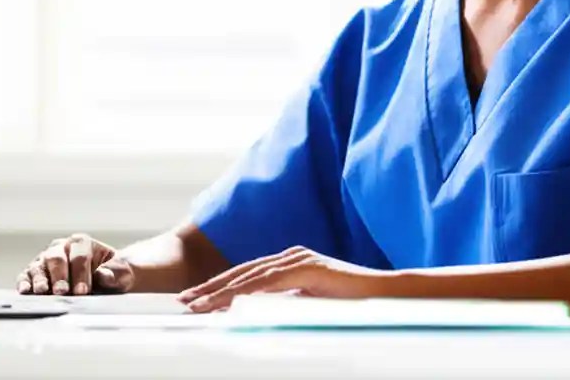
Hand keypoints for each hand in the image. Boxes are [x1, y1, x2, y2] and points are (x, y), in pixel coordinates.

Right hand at [16, 233, 133, 295]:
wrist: (105, 278)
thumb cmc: (113, 274)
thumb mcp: (121, 273)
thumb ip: (116, 272)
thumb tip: (103, 275)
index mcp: (82, 242)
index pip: (79, 256)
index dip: (81, 274)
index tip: (83, 292)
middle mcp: (61, 247)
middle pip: (56, 258)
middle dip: (59, 275)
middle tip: (62, 292)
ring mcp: (45, 259)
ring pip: (39, 265)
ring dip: (40, 279)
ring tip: (42, 291)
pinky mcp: (34, 272)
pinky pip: (26, 275)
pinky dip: (24, 282)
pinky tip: (24, 290)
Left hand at [176, 246, 386, 312]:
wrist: (385, 295)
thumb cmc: (352, 304)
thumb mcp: (309, 304)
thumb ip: (285, 304)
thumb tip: (252, 314)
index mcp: (290, 263)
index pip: (246, 275)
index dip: (217, 287)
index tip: (194, 299)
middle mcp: (291, 255)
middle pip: (241, 272)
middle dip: (209, 288)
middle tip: (183, 301)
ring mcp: (300, 258)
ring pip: (251, 277)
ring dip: (221, 292)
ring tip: (198, 305)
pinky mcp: (310, 267)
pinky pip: (272, 281)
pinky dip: (249, 291)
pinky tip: (231, 301)